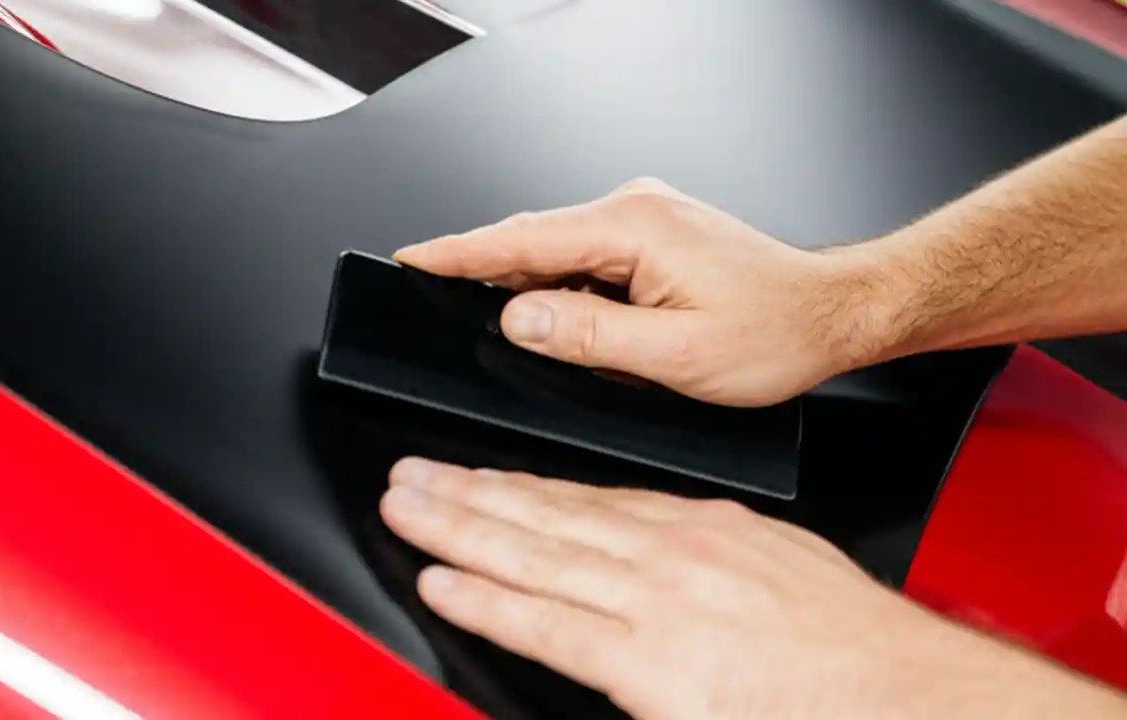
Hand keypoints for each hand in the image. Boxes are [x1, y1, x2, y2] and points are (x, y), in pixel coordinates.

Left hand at [379, 458, 1126, 718]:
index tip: (476, 476)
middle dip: (469, 494)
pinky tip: (444, 581)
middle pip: (546, 514)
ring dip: (459, 529)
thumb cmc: (854, 643)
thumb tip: (662, 559)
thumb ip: (713, 556)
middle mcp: (668, 552)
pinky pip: (549, 626)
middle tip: (411, 475)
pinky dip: (490, 600)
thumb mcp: (779, 566)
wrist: (905, 690)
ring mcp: (655, 603)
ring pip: (533, 555)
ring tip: (407, 509)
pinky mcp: (650, 663)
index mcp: (699, 529)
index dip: (519, 488)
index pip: (587, 501)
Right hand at [394, 179, 887, 406]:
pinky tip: (561, 319)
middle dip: (483, 272)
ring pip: (559, 253)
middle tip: (437, 296)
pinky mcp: (654, 238)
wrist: (832, 313)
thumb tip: (519, 318)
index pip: (523, 238)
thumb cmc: (775, 333)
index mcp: (635, 228)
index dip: (460, 253)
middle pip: (534, 242)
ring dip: (529, 285)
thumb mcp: (676, 354)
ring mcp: (645, 220)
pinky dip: (563, 286)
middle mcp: (636, 210)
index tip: (413, 258)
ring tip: (504, 320)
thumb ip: (589, 336)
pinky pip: (588, 258)